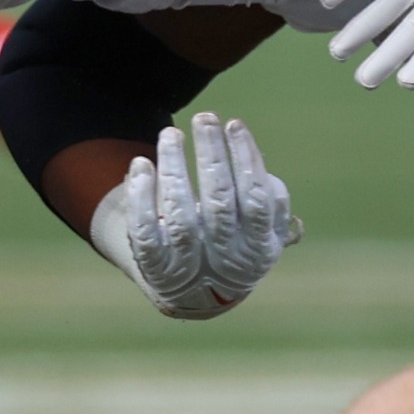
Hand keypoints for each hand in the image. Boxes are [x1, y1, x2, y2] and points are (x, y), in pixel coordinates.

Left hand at [91, 113, 301, 319]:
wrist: (199, 295)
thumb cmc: (238, 246)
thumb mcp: (266, 232)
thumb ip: (273, 201)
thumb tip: (256, 163)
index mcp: (259, 246)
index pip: (256, 199)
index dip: (246, 160)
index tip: (234, 124)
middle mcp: (225, 257)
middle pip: (219, 201)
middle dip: (212, 155)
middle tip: (205, 118)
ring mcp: (188, 263)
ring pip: (180, 213)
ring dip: (175, 168)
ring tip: (171, 134)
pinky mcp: (154, 265)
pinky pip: (144, 230)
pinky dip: (141, 197)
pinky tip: (141, 164)